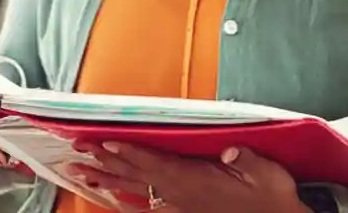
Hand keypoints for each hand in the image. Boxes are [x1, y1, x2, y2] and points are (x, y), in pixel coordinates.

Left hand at [68, 142, 308, 212]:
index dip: (129, 152)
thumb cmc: (270, 196)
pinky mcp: (183, 212)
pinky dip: (126, 200)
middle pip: (135, 175)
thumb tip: (229, 149)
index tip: (104, 142)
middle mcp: (181, 194)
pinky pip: (148, 206)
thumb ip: (245, 159)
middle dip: (105, 161)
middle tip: (77, 151)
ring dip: (107, 180)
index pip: (155, 162)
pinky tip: (111, 198)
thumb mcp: (266, 173)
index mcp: (196, 180)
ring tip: (81, 173)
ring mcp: (179, 205)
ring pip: (136, 190)